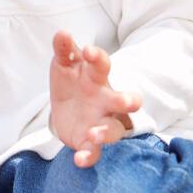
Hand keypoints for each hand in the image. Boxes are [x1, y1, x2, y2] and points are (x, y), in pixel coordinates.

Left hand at [49, 30, 142, 167]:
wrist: (68, 109)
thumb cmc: (72, 80)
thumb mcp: (65, 63)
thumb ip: (63, 49)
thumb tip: (62, 33)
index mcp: (96, 77)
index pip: (102, 65)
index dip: (97, 58)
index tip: (89, 51)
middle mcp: (105, 100)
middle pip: (122, 100)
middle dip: (127, 101)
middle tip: (129, 102)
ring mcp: (101, 121)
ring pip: (112, 129)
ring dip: (106, 132)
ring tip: (95, 134)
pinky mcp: (91, 141)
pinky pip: (94, 151)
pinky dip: (89, 156)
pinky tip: (80, 160)